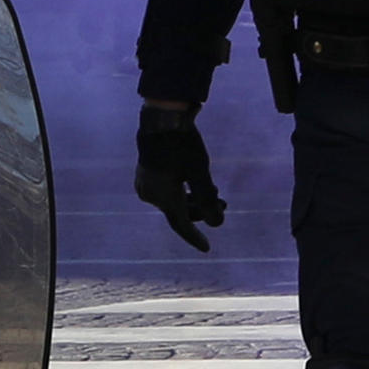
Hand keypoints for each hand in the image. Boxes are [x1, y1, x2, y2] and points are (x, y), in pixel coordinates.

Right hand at [134, 106, 222, 251]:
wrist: (161, 119)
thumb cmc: (182, 145)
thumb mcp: (200, 172)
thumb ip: (208, 200)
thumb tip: (218, 224)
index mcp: (164, 198)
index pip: (181, 226)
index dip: (195, 238)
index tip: (207, 249)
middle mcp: (151, 195)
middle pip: (178, 212)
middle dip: (201, 211)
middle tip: (224, 204)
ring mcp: (145, 183)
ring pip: (172, 200)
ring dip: (193, 200)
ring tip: (215, 192)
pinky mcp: (145, 173)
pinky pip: (165, 190)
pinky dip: (181, 191)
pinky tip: (196, 183)